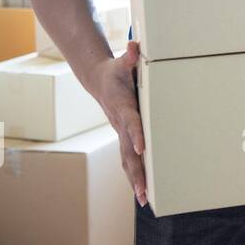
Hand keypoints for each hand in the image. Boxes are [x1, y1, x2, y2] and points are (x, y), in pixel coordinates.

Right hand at [87, 40, 147, 206]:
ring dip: (135, 179)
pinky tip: (143, 190)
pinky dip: (135, 174)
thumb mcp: (122, 61)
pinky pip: (128, 158)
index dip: (136, 134)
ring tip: (145, 199)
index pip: (131, 122)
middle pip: (128, 151)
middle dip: (136, 171)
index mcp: (123, 107)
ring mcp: (120, 133)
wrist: (98, 79)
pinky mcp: (123, 136)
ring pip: (127, 160)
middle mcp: (120, 124)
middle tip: (144, 191)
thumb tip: (135, 46)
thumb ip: (129, 56)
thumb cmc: (115, 71)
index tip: (141, 148)